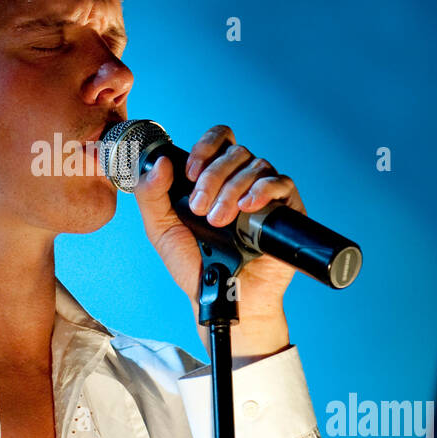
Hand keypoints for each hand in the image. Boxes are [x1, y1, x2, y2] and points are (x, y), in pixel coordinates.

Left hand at [132, 124, 305, 322]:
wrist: (220, 298)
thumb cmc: (194, 264)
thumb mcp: (161, 229)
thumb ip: (151, 194)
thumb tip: (160, 161)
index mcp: (213, 177)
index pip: (218, 139)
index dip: (205, 147)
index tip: (191, 173)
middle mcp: (240, 180)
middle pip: (235, 152)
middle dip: (213, 177)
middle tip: (200, 210)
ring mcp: (264, 194)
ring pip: (256, 165)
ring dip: (232, 190)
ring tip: (219, 221)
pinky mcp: (286, 209)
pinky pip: (281, 183)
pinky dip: (263, 190)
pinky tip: (248, 207)